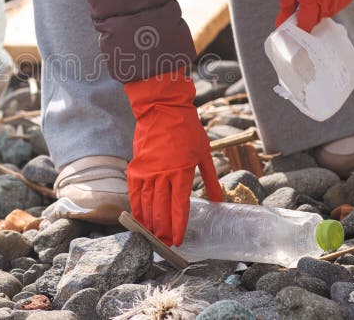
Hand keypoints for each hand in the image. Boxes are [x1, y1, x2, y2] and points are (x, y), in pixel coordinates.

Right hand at [123, 67, 221, 245]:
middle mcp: (162, 175)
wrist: (162, 109)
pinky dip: (136, 207)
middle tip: (166, 244)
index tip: (178, 240)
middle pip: (161, 211)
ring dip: (149, 222)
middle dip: (163, 230)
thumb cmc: (187, 129)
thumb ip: (210, 179)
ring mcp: (146, 171)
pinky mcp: (135, 167)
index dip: (178, 226)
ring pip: (146, 204)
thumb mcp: (204, 153)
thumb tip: (218, 200)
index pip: (179, 207)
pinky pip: (134, 192)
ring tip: (153, 236)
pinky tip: (140, 218)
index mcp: (181, 172)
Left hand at [276, 0, 353, 32]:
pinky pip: (332, 7)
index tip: (287, 30)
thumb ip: (286, 5)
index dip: (296, 29)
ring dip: (315, 8)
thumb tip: (281, 23)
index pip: (305, 24)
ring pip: (324, 14)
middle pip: (314, 20)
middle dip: (304, 14)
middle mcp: (330, 1)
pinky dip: (324, 3)